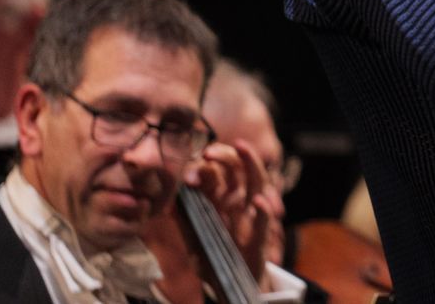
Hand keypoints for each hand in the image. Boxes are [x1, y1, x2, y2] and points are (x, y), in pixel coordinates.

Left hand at [184, 140, 269, 278]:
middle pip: (239, 170)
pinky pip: (263, 223)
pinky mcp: (258, 240)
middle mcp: (238, 204)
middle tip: (210, 152)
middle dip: (227, 156)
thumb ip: (184, 218)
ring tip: (241, 148)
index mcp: (221, 200)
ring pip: (258, 183)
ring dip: (251, 164)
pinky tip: (258, 202)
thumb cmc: (211, 258)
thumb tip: (170, 197)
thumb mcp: (193, 236)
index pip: (218, 172)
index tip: (192, 163)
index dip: (207, 164)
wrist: (228, 286)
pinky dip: (263, 211)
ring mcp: (250, 218)